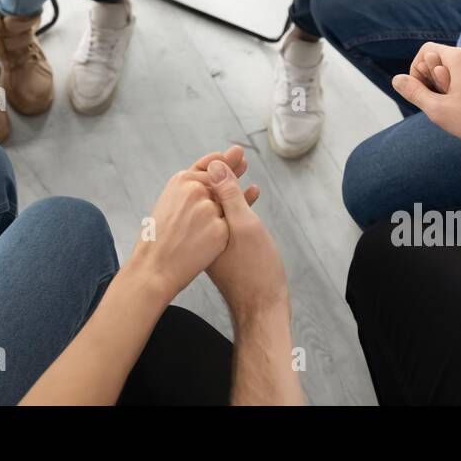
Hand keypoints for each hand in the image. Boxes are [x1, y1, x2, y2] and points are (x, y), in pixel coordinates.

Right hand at [127, 159, 232, 303]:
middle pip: (221, 186)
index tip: (232, 160)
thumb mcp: (170, 202)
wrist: (154, 268)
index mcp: (181, 180)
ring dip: (223, 216)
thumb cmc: (160, 237)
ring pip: (226, 208)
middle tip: (233, 178)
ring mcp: (209, 209)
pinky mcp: (219, 229)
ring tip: (197, 232)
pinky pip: (228, 228)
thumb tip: (215, 164)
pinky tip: (205, 245)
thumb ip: (193, 186)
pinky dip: (221, 236)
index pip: (210, 167)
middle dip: (231, 182)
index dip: (222, 165)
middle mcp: (196, 189)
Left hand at [203, 156, 287, 321]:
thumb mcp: (243, 226)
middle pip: (209, 192)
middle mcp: (200, 231)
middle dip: (225, 173)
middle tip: (241, 155)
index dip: (221, 165)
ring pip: (217, 204)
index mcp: (200, 223)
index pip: (204, 185)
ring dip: (231, 187)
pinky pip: (224, 218)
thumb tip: (215, 165)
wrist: (260, 309)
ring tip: (246, 170)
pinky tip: (250, 196)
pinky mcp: (220, 249)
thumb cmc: (254, 270)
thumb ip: (229, 196)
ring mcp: (209, 240)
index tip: (236, 151)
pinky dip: (236, 205)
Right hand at [392, 43, 460, 146]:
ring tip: (452, 107)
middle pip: (442, 59)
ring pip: (459, 69)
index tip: (419, 91)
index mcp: (459, 57)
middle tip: (434, 102)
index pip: (426, 50)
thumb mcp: (438, 109)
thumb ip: (415, 92)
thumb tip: (397, 80)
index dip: (416, 70)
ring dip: (449, 85)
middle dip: (432, 79)